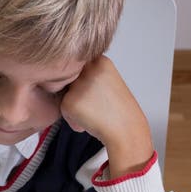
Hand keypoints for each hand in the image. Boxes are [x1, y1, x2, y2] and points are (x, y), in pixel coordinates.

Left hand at [60, 55, 153, 177]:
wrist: (126, 130)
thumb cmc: (120, 111)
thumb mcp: (109, 82)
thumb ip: (90, 75)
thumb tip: (66, 79)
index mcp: (100, 61)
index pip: (82, 70)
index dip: (90, 86)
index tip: (102, 96)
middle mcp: (87, 69)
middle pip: (73, 82)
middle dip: (81, 95)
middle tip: (99, 107)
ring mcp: (77, 85)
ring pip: (67, 95)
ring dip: (77, 107)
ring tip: (96, 114)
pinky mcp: (69, 102)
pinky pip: (64, 111)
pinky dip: (74, 120)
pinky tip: (90, 122)